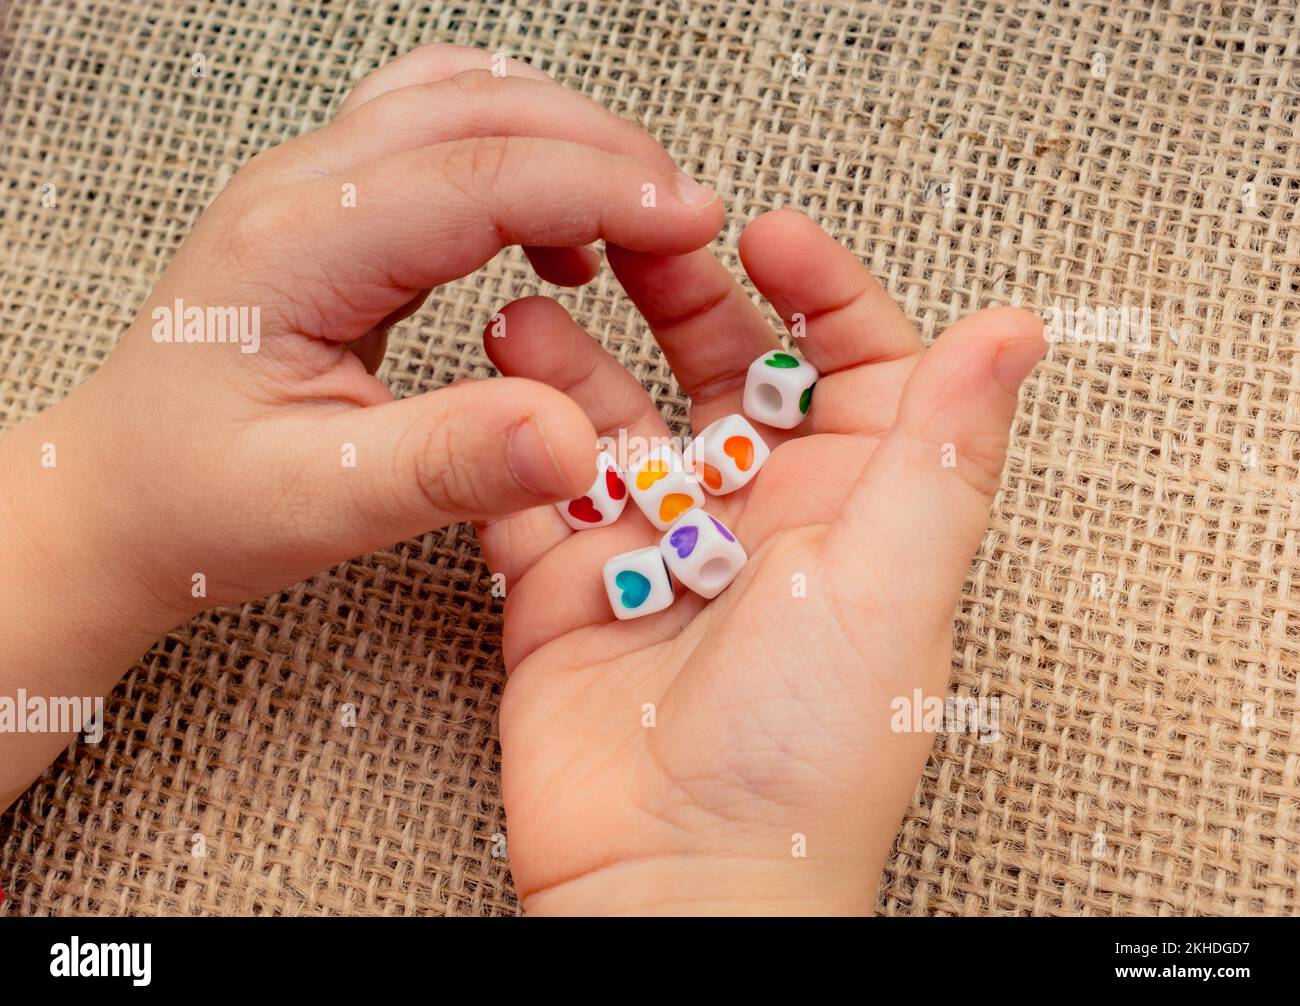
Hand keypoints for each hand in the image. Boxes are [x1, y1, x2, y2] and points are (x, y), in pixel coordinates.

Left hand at [0, 44, 720, 807]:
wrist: (115, 498)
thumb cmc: (197, 503)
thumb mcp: (321, 502)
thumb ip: (449, 465)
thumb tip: (577, 439)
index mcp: (295, 247)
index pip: (477, 174)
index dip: (601, 185)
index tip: (698, 220)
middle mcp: (299, 191)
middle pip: (477, 107)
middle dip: (600, 149)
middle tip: (687, 220)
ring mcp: (311, 190)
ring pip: (461, 105)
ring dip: (562, 143)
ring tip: (636, 221)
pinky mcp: (332, 214)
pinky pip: (442, 144)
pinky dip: (522, 166)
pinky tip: (556, 245)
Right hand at [478, 210, 1045, 913]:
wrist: (676, 878)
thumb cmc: (807, 753)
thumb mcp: (895, 584)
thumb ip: (944, 450)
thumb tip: (1016, 329)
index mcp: (852, 509)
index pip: (852, 363)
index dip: (822, 287)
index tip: (769, 232)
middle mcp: (755, 518)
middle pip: (727, 371)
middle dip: (685, 297)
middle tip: (635, 236)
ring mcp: (656, 549)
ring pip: (619, 418)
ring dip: (578, 358)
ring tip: (530, 308)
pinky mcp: (568, 586)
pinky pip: (539, 489)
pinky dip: (518, 442)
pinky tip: (498, 395)